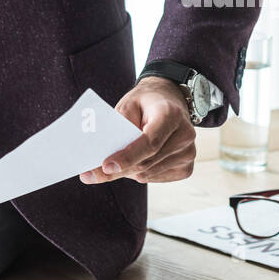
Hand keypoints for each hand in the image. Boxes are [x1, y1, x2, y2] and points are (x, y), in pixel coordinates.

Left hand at [79, 76, 195, 184]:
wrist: (169, 101)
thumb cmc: (145, 103)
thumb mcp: (129, 104)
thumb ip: (120, 127)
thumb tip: (106, 156)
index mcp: (171, 114)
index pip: (149, 142)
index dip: (127, 156)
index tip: (106, 166)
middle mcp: (185, 135)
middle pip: (146, 162)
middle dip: (117, 169)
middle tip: (90, 174)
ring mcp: (188, 153)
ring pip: (148, 173)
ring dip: (128, 170)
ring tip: (117, 158)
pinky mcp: (186, 167)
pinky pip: (155, 178)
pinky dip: (140, 172)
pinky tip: (137, 159)